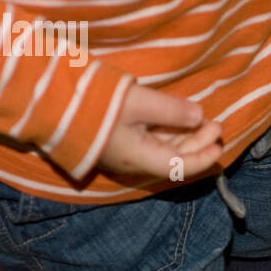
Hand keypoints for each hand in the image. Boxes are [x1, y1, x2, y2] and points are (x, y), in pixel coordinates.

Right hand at [97, 82, 223, 179]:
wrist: (50, 102)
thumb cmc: (96, 104)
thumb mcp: (139, 103)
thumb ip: (172, 111)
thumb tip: (199, 116)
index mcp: (140, 159)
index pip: (181, 167)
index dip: (204, 157)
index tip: (220, 143)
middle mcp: (134, 161)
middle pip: (175, 158)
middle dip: (199, 143)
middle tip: (216, 124)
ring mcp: (125, 151)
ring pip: (164, 149)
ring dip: (185, 137)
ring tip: (204, 120)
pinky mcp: (118, 139)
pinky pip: (151, 140)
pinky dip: (169, 132)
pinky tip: (180, 118)